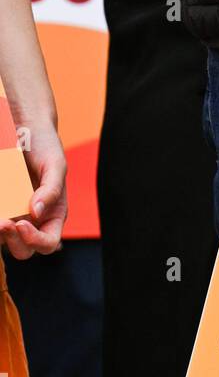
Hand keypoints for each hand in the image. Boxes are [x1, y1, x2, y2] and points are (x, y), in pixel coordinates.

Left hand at [0, 117, 66, 257]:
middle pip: (24, 249)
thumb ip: (50, 190)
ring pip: (4, 239)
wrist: (25, 127)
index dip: (35, 241)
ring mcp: (13, 215)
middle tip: (2, 222)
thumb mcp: (55, 165)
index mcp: (53, 216)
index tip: (21, 225)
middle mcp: (33, 221)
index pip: (48, 244)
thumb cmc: (45, 146)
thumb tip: (36, 213)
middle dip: (13, 241)